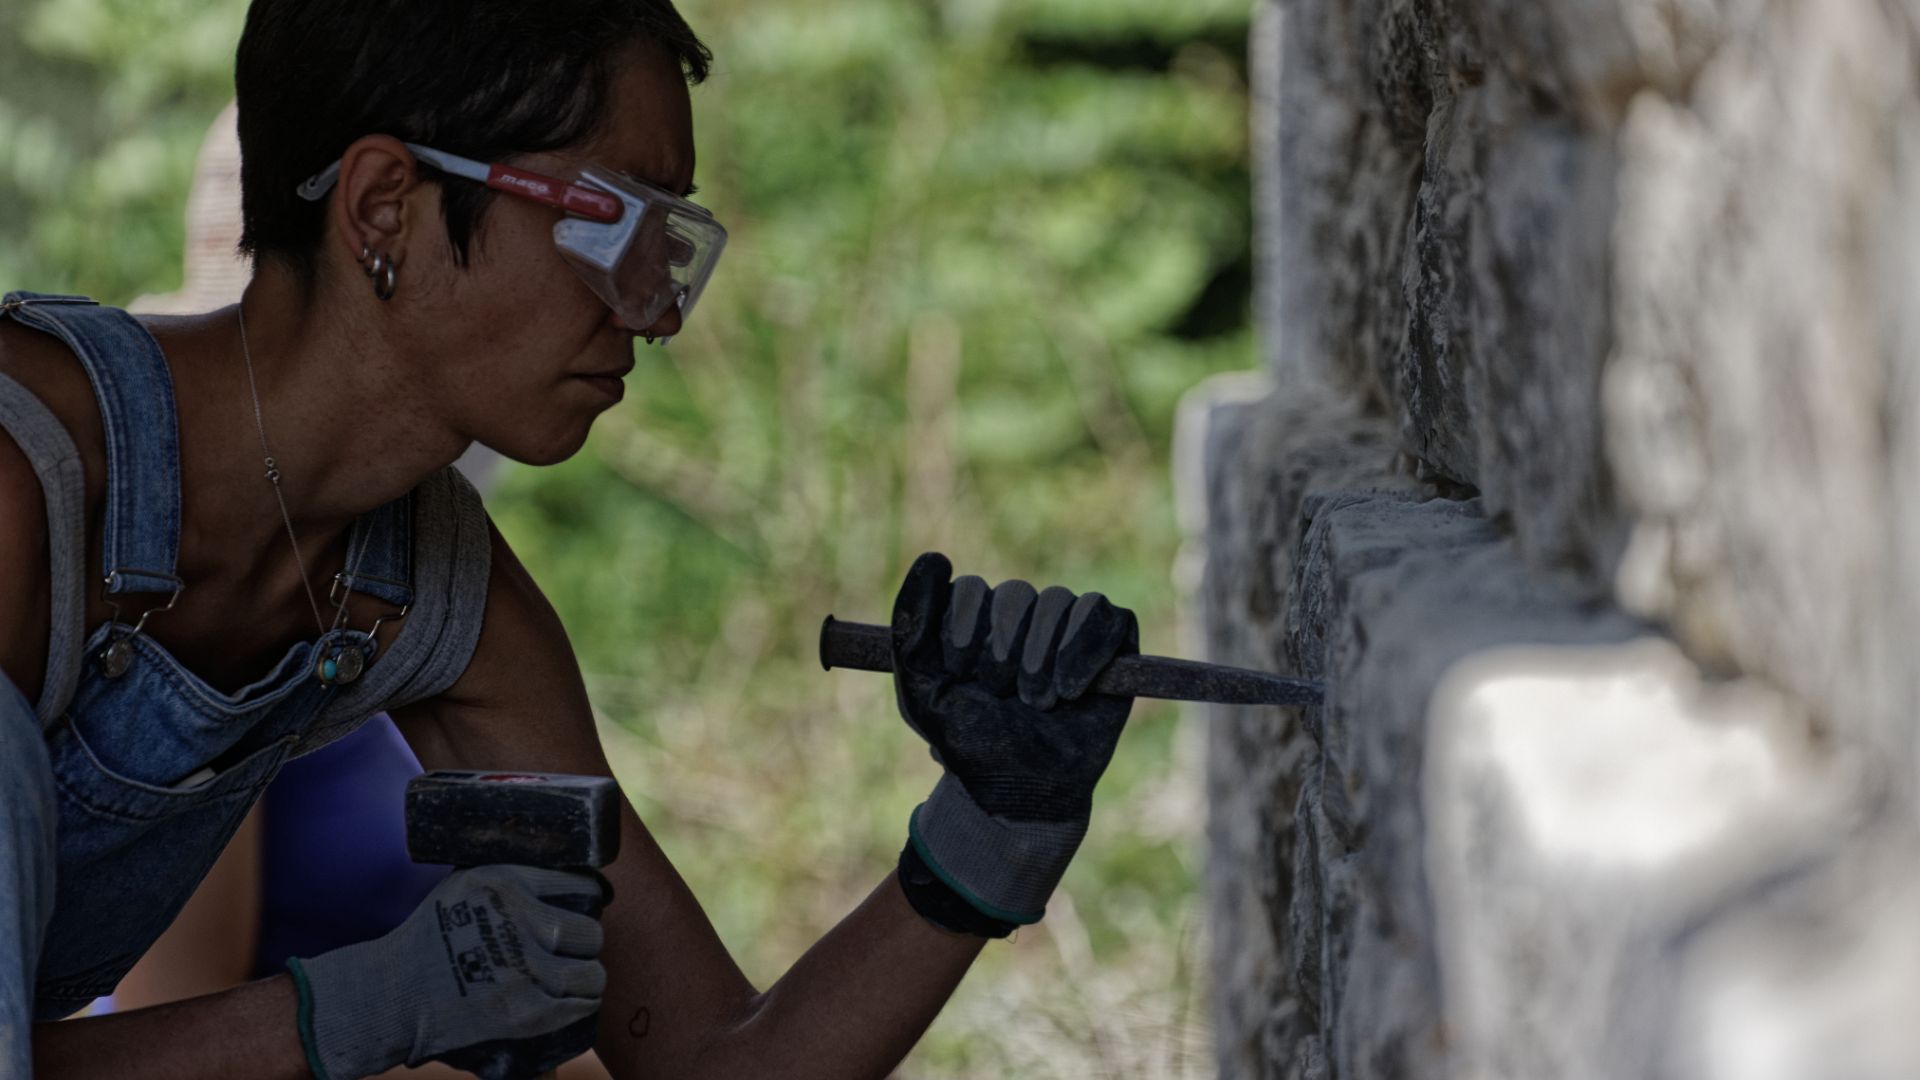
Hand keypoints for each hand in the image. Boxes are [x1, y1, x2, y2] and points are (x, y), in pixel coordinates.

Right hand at [288, 865, 606, 1079]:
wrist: (394, 994)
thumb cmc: (429, 938)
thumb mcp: (463, 887)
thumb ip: (509, 881)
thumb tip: (562, 879)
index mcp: (504, 882)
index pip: (577, 884)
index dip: (586, 899)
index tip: (586, 908)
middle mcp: (518, 920)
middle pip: (588, 932)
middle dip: (584, 944)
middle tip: (575, 951)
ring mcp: (522, 969)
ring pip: (591, 973)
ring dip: (588, 978)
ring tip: (579, 977)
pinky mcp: (521, 1010)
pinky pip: (577, 1006)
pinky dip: (581, 1004)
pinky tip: (578, 1000)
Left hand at [890, 552, 1136, 926]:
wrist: (1024, 789)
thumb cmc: (972, 741)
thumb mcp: (923, 689)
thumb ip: (912, 625)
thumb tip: (934, 558)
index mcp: (975, 617)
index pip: (970, 591)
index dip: (964, 636)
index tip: (961, 678)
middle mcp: (1022, 613)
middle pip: (1014, 594)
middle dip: (1004, 655)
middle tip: (1004, 697)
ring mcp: (1068, 623)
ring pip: (1058, 601)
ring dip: (1042, 659)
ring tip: (1038, 703)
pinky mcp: (1113, 638)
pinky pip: (1104, 613)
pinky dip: (1084, 651)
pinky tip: (1070, 690)